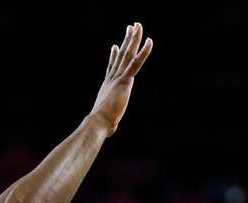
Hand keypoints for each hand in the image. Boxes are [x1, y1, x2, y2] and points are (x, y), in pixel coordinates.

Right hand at [90, 22, 153, 136]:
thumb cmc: (101, 125)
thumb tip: (109, 132)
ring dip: (134, 39)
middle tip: (130, 27)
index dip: (114, 56)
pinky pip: (136, 63)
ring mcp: (118, 77)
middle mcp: (112, 78)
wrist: (98, 122)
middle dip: (127, 40)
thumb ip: (110, 123)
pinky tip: (150, 41)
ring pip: (128, 54)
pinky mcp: (125, 81)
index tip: (116, 46)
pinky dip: (144, 52)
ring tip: (137, 25)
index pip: (112, 67)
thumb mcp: (108, 122)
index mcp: (108, 86)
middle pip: (121, 55)